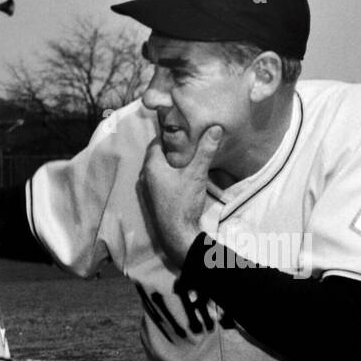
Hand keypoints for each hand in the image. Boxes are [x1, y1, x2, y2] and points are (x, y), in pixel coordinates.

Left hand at [139, 124, 221, 267]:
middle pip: (157, 155)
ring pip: (158, 168)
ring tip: (187, 154)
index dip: (168, 134)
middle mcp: (145, 177)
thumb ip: (205, 150)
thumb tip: (215, 128)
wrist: (177, 233)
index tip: (181, 127)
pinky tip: (182, 174)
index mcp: (151, 167)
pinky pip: (160, 180)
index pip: (156, 142)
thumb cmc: (183, 202)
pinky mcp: (154, 199)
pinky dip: (169, 173)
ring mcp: (148, 189)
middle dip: (170, 147)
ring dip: (170, 162)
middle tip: (187, 139)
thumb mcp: (197, 173)